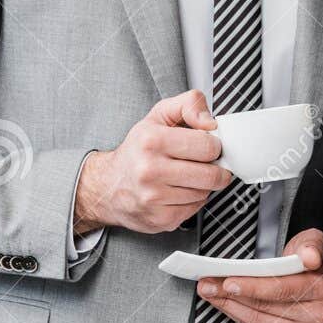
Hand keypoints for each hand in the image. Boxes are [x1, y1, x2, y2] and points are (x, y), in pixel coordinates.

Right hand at [73, 90, 230, 235]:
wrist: (107, 186)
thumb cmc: (139, 149)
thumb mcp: (160, 115)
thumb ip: (190, 104)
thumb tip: (211, 122)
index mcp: (151, 140)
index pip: (209, 146)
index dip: (214, 146)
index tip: (206, 146)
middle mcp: (149, 170)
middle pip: (212, 175)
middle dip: (215, 168)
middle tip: (204, 163)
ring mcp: (153, 198)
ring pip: (205, 192)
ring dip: (203, 185)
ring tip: (185, 176)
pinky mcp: (159, 219)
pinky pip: (196, 208)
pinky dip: (193, 200)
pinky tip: (177, 191)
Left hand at [195, 229, 322, 322]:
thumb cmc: (320, 264)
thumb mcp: (318, 243)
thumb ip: (312, 245)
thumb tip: (308, 256)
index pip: (282, 288)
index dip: (253, 286)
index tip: (228, 281)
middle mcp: (317, 313)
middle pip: (265, 306)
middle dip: (231, 294)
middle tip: (208, 284)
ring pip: (258, 319)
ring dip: (229, 306)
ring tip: (212, 292)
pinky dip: (239, 316)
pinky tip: (228, 305)